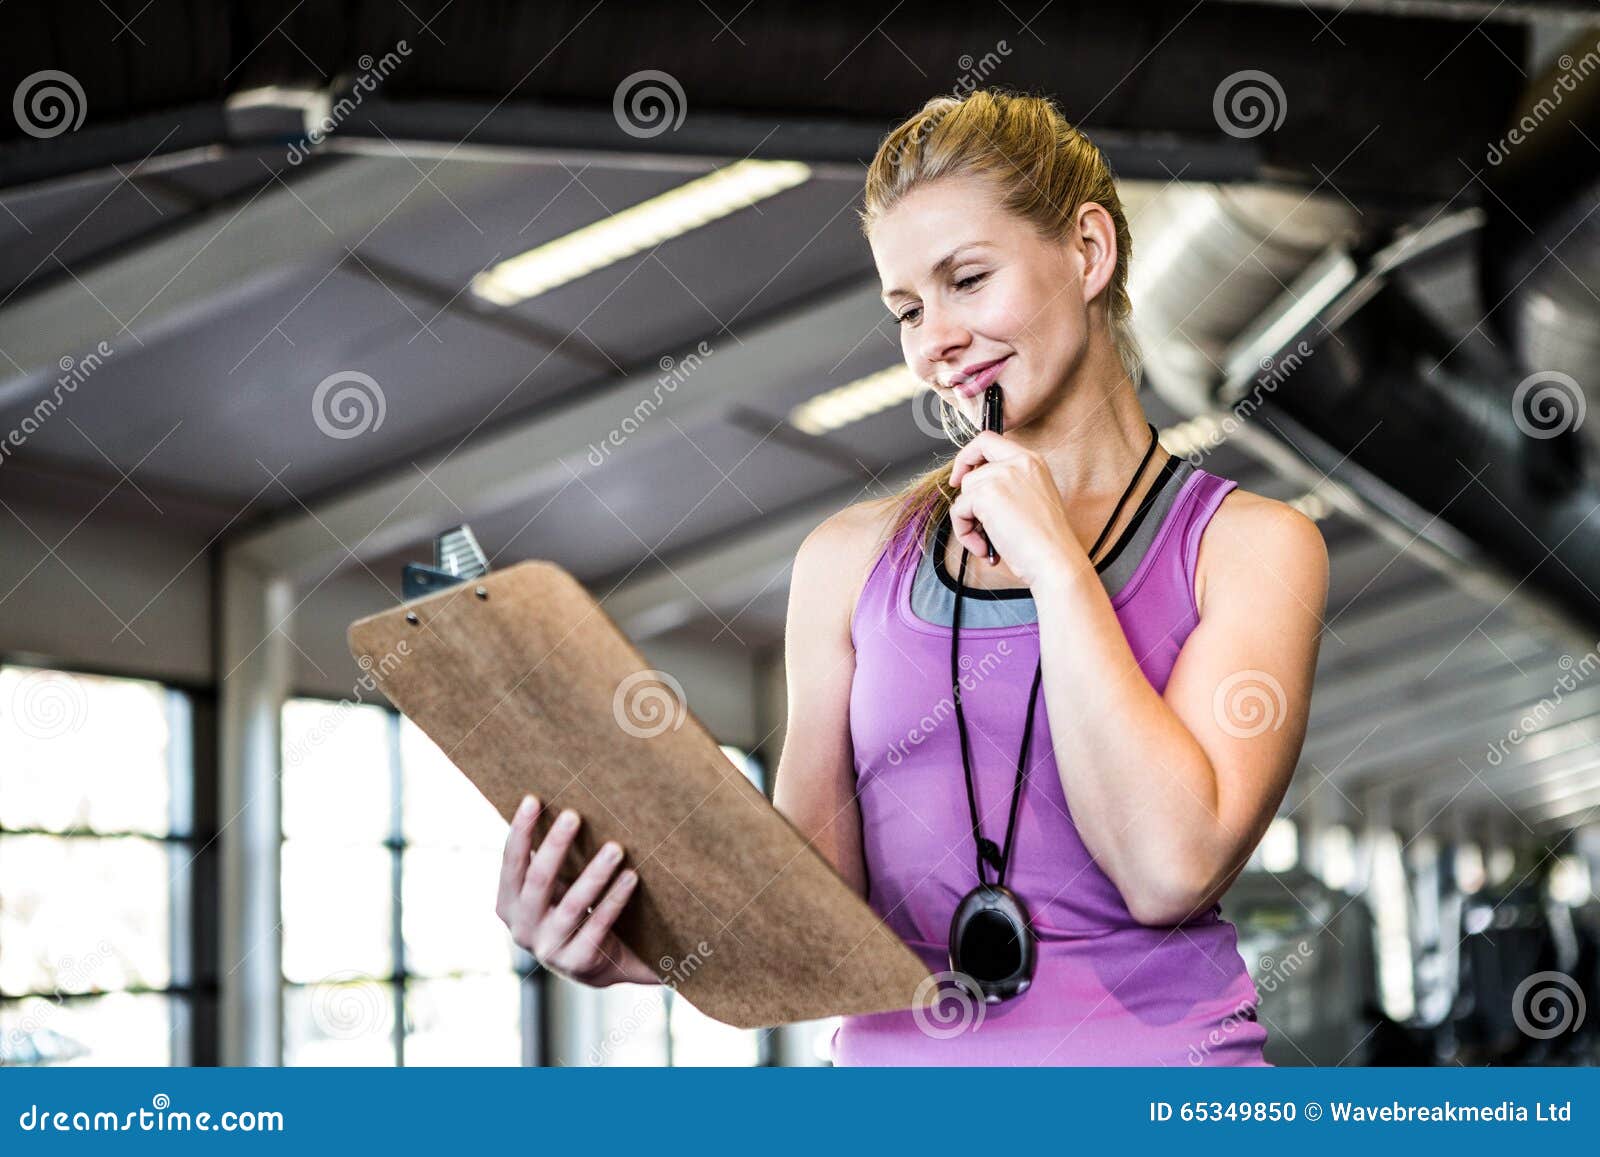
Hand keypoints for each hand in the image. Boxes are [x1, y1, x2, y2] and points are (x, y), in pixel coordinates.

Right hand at [496, 795, 658, 986]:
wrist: (596, 965)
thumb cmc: (572, 911)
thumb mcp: (552, 889)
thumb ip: (547, 859)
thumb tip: (564, 805)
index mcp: (508, 904)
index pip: (511, 862)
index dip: (520, 831)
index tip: (533, 799)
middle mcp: (522, 928)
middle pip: (537, 880)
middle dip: (555, 845)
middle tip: (573, 815)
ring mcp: (548, 948)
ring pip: (571, 905)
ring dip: (594, 874)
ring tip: (615, 847)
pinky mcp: (577, 962)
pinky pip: (598, 926)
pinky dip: (614, 899)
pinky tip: (630, 877)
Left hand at [948, 431, 1081, 588]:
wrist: (1055, 560)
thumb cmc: (1045, 540)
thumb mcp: (1031, 499)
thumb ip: (1008, 485)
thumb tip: (972, 487)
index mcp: (1031, 460)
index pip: (988, 440)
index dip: (969, 456)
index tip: (960, 477)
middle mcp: (1018, 461)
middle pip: (971, 473)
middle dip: (968, 502)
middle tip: (976, 525)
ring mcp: (1001, 475)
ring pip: (963, 494)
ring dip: (969, 522)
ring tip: (988, 543)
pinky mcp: (986, 494)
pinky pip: (958, 511)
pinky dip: (965, 533)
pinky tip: (985, 548)